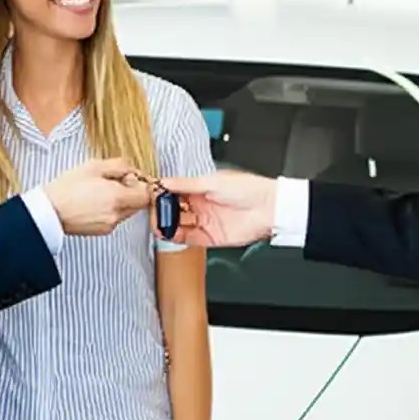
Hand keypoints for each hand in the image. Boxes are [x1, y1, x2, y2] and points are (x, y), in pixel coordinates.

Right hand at [43, 158, 152, 235]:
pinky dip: (110, 210)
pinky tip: (94, 202)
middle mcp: (116, 214)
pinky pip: (114, 218)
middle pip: (138, 204)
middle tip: (114, 182)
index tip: (133, 179)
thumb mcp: (94, 166)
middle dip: (131, 192)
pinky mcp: (102, 231)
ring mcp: (110, 224)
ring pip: (126, 211)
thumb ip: (119, 166)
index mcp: (117, 197)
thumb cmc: (67, 188)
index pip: (146, 196)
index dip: (142, 185)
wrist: (49, 211)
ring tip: (100, 192)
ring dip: (120, 201)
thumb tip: (132, 170)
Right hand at [156, 170, 276, 247]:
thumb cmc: (248, 189)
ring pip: (178, 225)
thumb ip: (186, 184)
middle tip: (152, 210)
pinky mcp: (210, 237)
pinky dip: (175, 237)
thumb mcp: (212, 182)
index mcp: (201, 188)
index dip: (162, 194)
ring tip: (156, 223)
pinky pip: (187, 238)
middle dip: (162, 210)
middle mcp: (201, 205)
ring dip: (166, 224)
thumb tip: (164, 182)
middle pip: (173, 210)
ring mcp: (205, 221)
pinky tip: (166, 233)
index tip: (150, 195)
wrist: (268, 208)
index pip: (174, 192)